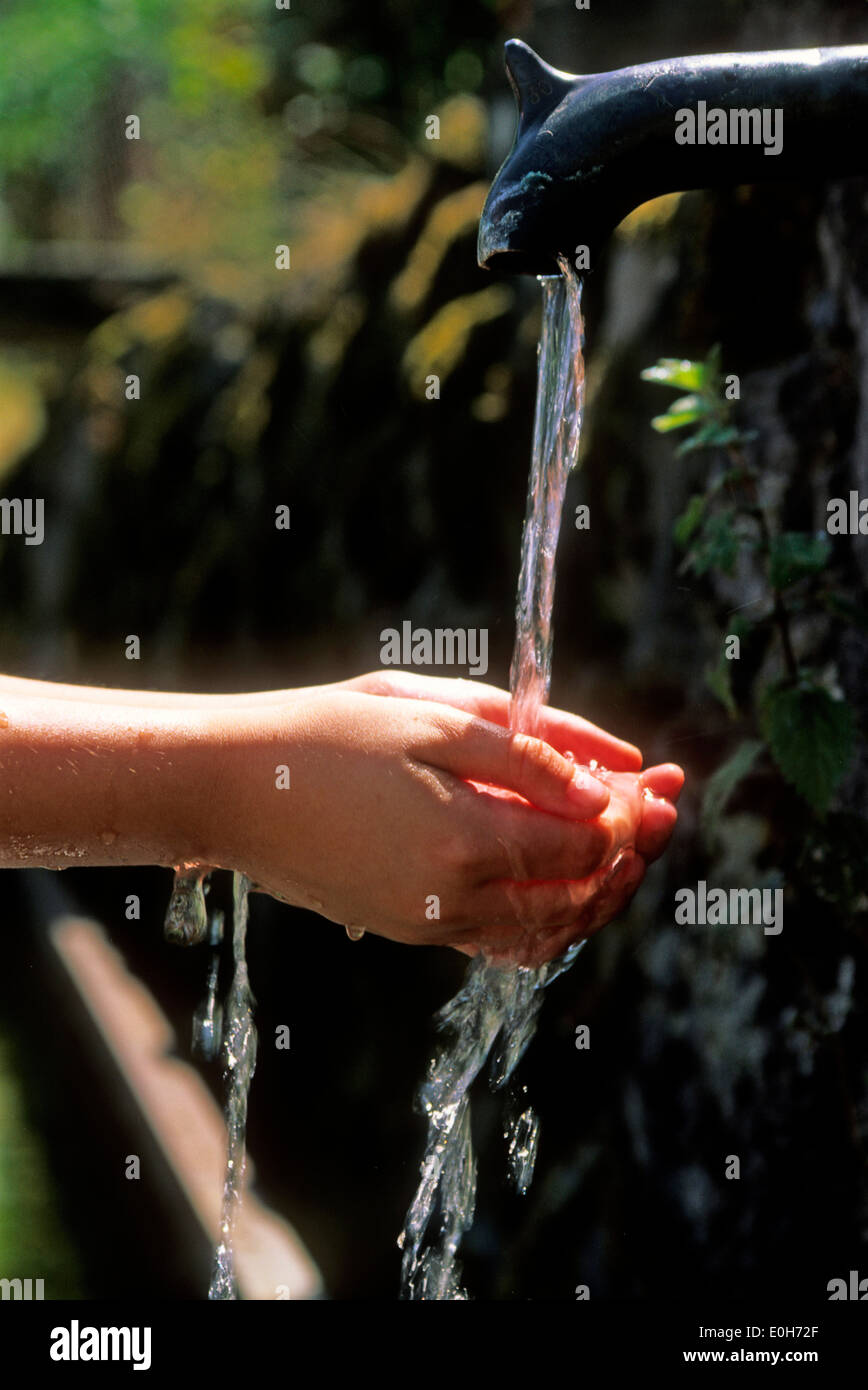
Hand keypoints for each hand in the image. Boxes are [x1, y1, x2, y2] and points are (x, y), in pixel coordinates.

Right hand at [215, 683, 682, 965]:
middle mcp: (455, 903)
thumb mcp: (437, 716)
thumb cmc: (330, 732)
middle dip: (631, 854)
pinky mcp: (408, 930)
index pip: (588, 844)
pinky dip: (546, 910)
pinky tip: (558, 873)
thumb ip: (535, 750)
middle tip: (662, 810)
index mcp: (467, 844)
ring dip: (595, 888)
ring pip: (546, 928)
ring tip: (623, 842)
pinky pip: (502, 936)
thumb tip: (618, 775)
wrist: (232, 787)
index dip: (634, 813)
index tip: (662, 779)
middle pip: (579, 897)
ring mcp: (429, 926)